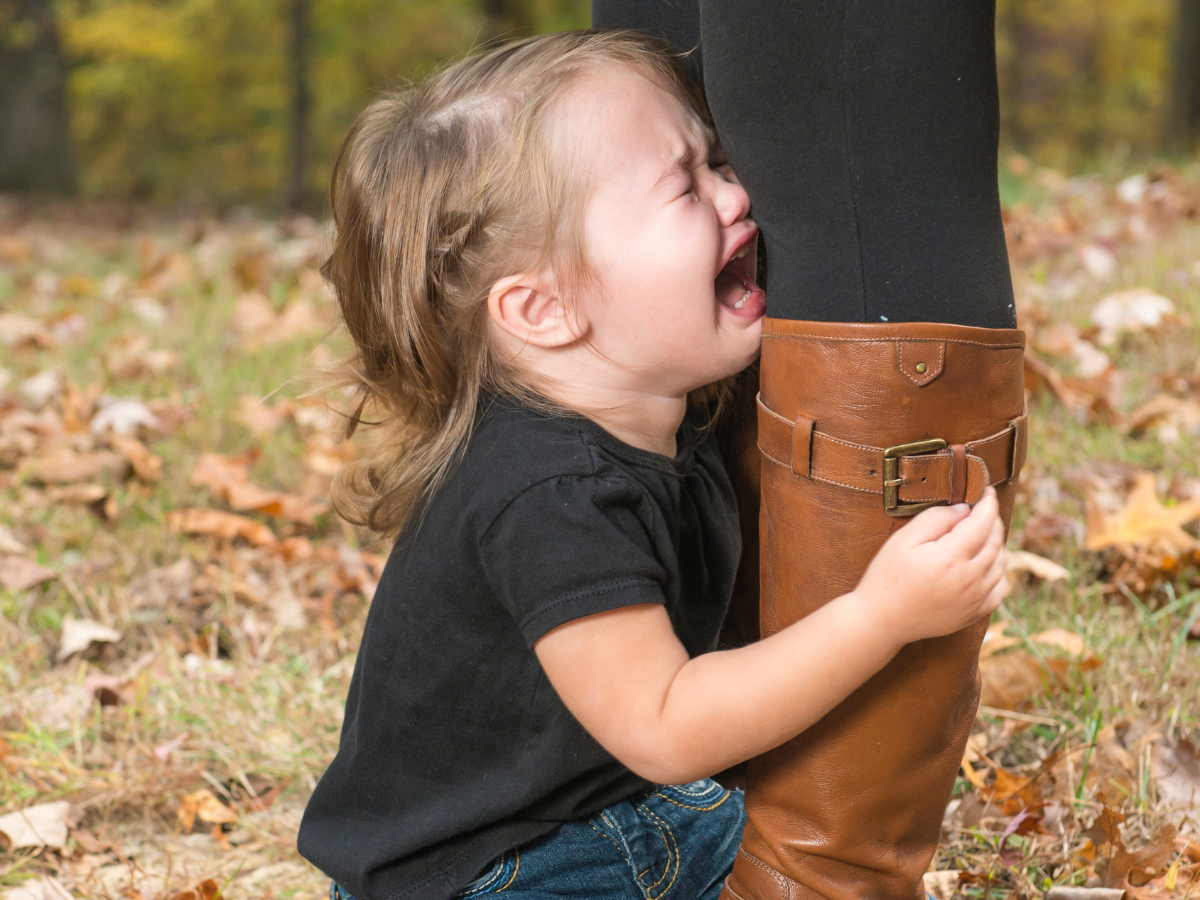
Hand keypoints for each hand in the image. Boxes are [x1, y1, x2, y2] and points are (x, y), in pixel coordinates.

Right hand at [852, 487, 1007, 646]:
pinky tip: (987, 563)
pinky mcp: (975, 612)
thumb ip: (935, 519)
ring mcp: (975, 598)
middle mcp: (970, 579)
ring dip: (996, 543)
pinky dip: (999, 570)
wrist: (882, 620)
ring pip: (1001, 563)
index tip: (988, 492)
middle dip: (992, 520)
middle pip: (995, 541)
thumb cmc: (887, 576)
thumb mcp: (903, 540)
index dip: (988, 504)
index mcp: (951, 558)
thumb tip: (963, 510)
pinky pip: (1000, 587)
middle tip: (982, 509)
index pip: (982, 523)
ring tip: (982, 533)